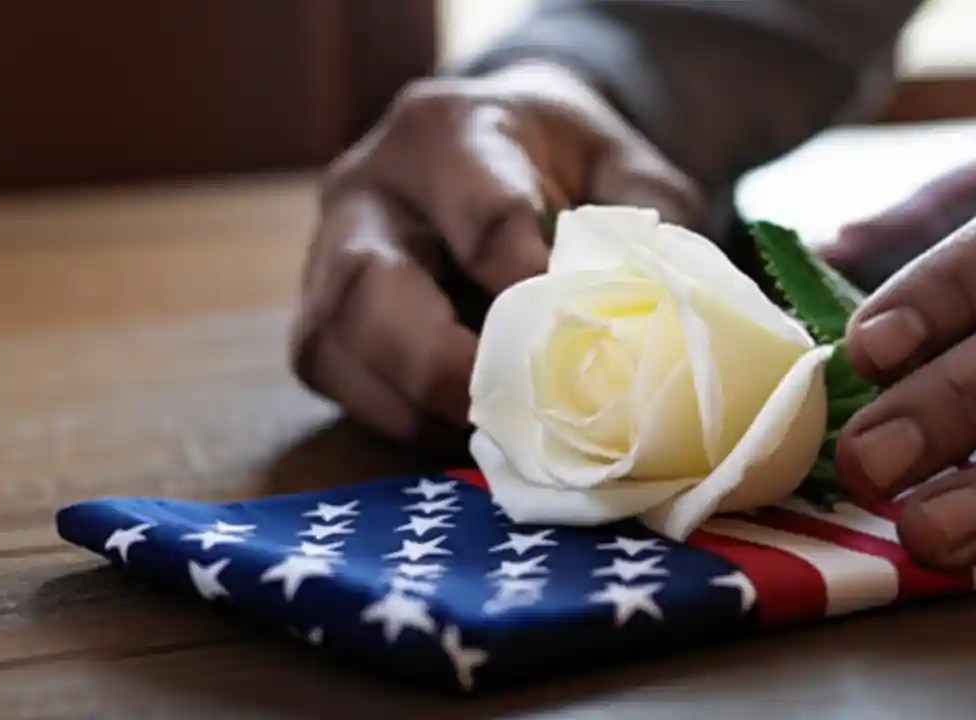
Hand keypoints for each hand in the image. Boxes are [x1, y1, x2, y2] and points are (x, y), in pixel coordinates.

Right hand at [293, 62, 701, 443]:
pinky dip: (397, 417)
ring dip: (414, 402)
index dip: (529, 287)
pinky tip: (457, 428)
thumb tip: (655, 319)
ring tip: (491, 430)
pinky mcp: (320, 312)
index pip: (481, 214)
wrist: (502, 150)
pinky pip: (334, 377)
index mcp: (448, 132)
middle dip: (441, 362)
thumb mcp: (624, 171)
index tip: (580, 338)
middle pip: (369, 283)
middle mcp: (368, 188)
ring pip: (332, 340)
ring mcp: (328, 252)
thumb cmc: (567, 167)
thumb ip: (643, 228)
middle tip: (512, 410)